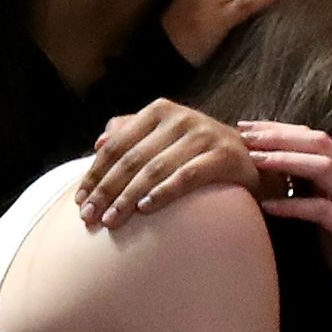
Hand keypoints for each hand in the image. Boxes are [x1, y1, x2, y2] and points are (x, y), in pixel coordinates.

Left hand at [75, 99, 255, 227]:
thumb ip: (132, 135)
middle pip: (132, 159)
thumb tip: (99, 141)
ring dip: (128, 197)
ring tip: (111, 220)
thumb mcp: (165, 140)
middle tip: (90, 218)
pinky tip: (145, 209)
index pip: (117, 144)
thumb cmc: (198, 155)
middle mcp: (181, 117)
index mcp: (160, 111)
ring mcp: (204, 135)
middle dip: (106, 190)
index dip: (95, 174)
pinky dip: (163, 193)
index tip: (79, 201)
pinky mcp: (224, 156)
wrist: (253, 163)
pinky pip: (186, 177)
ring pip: (154, 169)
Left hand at [239, 121, 331, 330]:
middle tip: (245, 137)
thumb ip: (306, 192)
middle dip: (279, 136)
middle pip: (319, 143)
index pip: (315, 138)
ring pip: (324, 168)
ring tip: (254, 160)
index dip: (281, 129)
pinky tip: (268, 205)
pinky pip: (323, 210)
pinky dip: (294, 204)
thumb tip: (268, 171)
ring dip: (286, 160)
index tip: (247, 128)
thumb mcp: (322, 217)